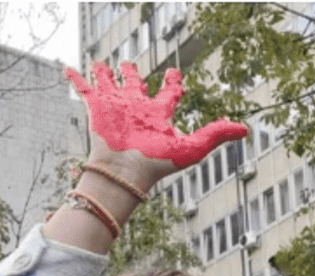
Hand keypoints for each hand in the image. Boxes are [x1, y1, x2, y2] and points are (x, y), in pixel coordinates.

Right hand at [65, 61, 247, 181]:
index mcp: (158, 115)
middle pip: (135, 86)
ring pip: (110, 84)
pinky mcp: (96, 110)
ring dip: (106, 74)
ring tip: (101, 63)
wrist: (124, 173)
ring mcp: (116, 109)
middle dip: (133, 75)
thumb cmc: (156, 164)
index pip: (168, 94)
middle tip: (130, 64)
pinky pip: (84, 89)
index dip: (173, 83)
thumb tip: (246, 129)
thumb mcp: (192, 148)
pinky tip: (68, 69)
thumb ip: (217, 135)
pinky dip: (76, 78)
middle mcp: (137, 109)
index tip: (174, 74)